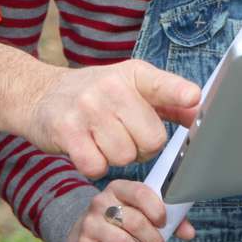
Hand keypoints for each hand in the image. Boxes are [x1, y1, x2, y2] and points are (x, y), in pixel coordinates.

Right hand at [24, 59, 200, 178]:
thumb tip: (200, 113)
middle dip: (142, 148)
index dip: (178, 93)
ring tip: (104, 141)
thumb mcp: (132, 88)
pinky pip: (96, 166)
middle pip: (151, 140)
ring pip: (125, 157)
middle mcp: (111, 86)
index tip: (192, 97)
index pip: (161, 84)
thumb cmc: (97, 97)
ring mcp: (87, 107)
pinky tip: (87, 149)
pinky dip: (94, 166)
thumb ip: (169, 103)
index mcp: (134, 74)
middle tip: (124, 136)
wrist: (40, 95)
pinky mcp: (66, 130)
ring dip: (117, 158)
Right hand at [66, 179, 195, 241]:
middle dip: (153, 239)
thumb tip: (190, 233)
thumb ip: (168, 218)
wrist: (83, 232)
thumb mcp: (140, 212)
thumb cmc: (120, 221)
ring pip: (122, 241)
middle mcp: (101, 202)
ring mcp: (89, 223)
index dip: (156, 209)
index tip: (164, 223)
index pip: (139, 192)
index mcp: (118, 188)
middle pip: (134, 221)